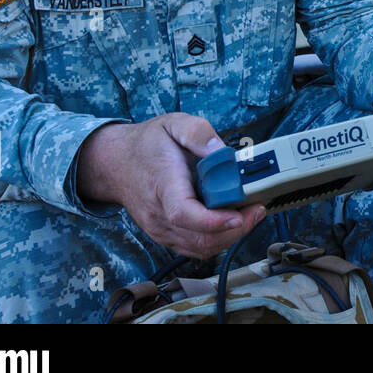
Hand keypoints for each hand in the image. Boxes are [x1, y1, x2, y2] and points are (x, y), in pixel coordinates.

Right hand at [77, 114, 266, 260]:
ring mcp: (161, 229)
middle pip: (199, 239)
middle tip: (257, 209)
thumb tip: (222, 151)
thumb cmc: (147, 144)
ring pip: (200, 248)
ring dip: (231, 236)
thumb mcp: (173, 124)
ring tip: (249, 214)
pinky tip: (232, 221)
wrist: (115, 163)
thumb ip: (199, 133)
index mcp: (162, 185)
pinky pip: (195, 248)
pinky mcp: (166, 236)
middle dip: (236, 229)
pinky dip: (218, 240)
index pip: (183, 213)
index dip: (214, 220)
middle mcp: (159, 214)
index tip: (239, 214)